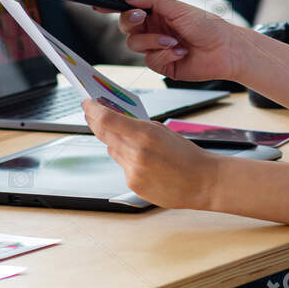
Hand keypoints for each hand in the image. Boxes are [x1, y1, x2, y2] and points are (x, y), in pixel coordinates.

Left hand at [81, 100, 219, 209]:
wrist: (202, 182)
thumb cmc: (187, 155)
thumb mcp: (163, 131)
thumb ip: (138, 125)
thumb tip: (116, 119)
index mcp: (145, 135)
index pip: (107, 119)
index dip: (92, 110)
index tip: (86, 103)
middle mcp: (136, 154)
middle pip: (104, 134)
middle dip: (95, 122)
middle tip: (91, 113)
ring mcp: (133, 171)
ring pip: (112, 150)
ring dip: (115, 142)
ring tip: (128, 138)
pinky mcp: (133, 184)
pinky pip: (122, 166)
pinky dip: (127, 160)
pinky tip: (143, 161)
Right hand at [116, 0, 244, 83]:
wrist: (225, 50)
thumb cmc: (207, 25)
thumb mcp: (177, 7)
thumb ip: (151, 0)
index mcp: (156, 11)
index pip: (129, 8)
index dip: (112, 7)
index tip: (99, 7)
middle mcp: (153, 28)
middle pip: (126, 26)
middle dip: (131, 22)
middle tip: (142, 18)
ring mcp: (156, 47)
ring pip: (134, 44)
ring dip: (153, 41)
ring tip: (173, 41)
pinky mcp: (162, 64)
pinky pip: (149, 60)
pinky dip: (163, 55)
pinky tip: (180, 52)